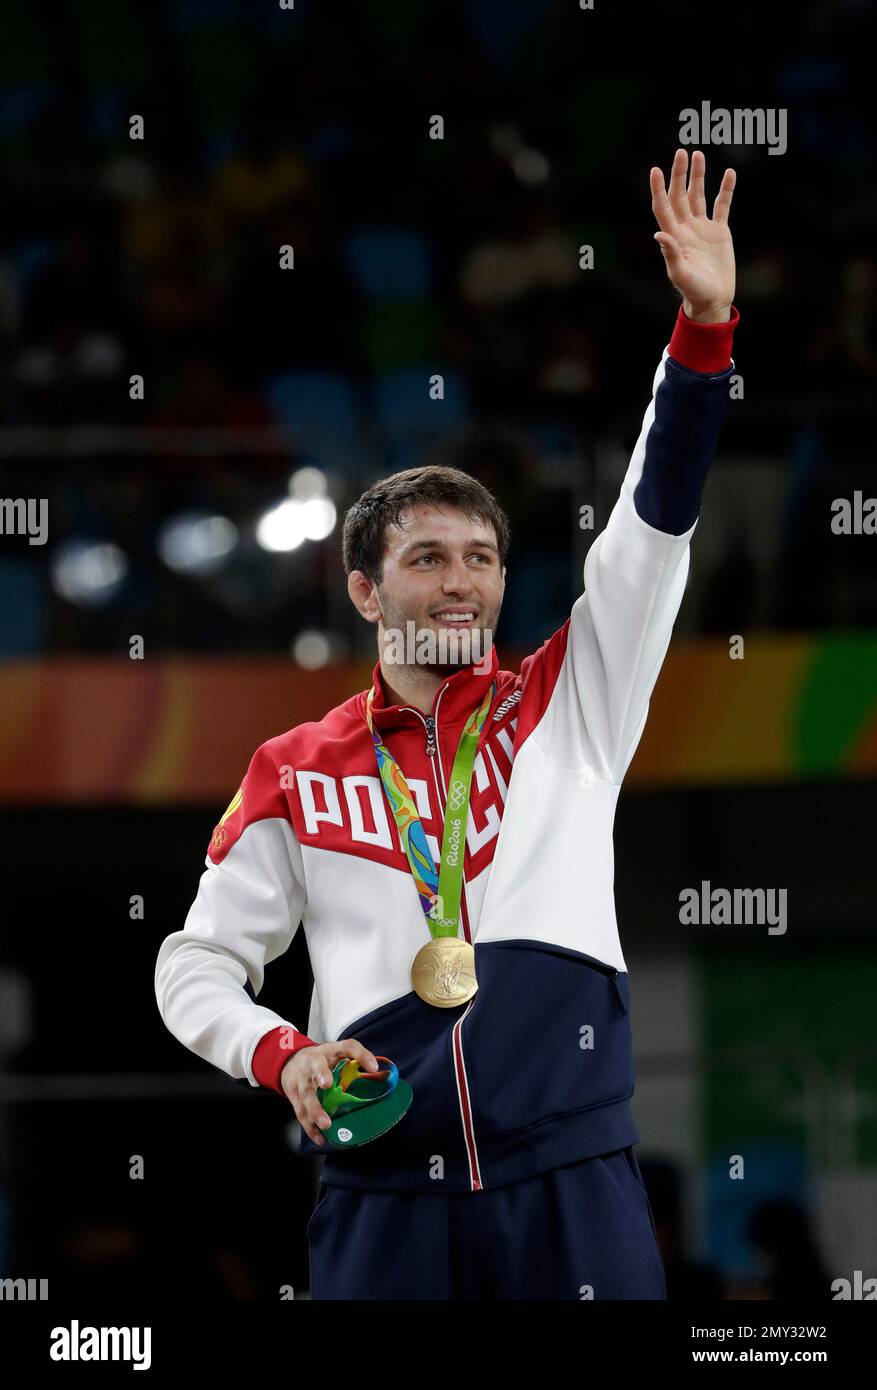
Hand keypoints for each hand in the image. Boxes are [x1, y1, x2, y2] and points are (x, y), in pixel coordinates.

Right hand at [280, 1039, 379, 1145]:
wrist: (290, 1061)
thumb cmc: (322, 1059)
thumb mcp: (339, 1053)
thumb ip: (357, 1059)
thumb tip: (376, 1072)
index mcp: (330, 1051)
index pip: (348, 1047)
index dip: (361, 1055)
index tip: (373, 1068)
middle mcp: (313, 1062)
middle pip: (316, 1066)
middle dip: (321, 1074)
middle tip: (327, 1084)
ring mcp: (301, 1079)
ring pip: (306, 1094)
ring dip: (315, 1110)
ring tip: (326, 1124)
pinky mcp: (293, 1096)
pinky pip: (300, 1112)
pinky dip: (310, 1127)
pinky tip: (320, 1137)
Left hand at [650, 149, 735, 322]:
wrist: (713, 300)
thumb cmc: (693, 290)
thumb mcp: (680, 274)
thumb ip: (670, 253)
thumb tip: (659, 234)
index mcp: (673, 236)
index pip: (663, 207)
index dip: (658, 189)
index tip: (655, 170)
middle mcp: (685, 228)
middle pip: (680, 195)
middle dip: (679, 174)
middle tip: (680, 152)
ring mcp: (702, 228)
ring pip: (698, 196)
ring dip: (698, 176)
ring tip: (698, 155)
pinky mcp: (719, 232)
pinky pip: (722, 206)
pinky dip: (726, 190)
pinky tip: (729, 173)